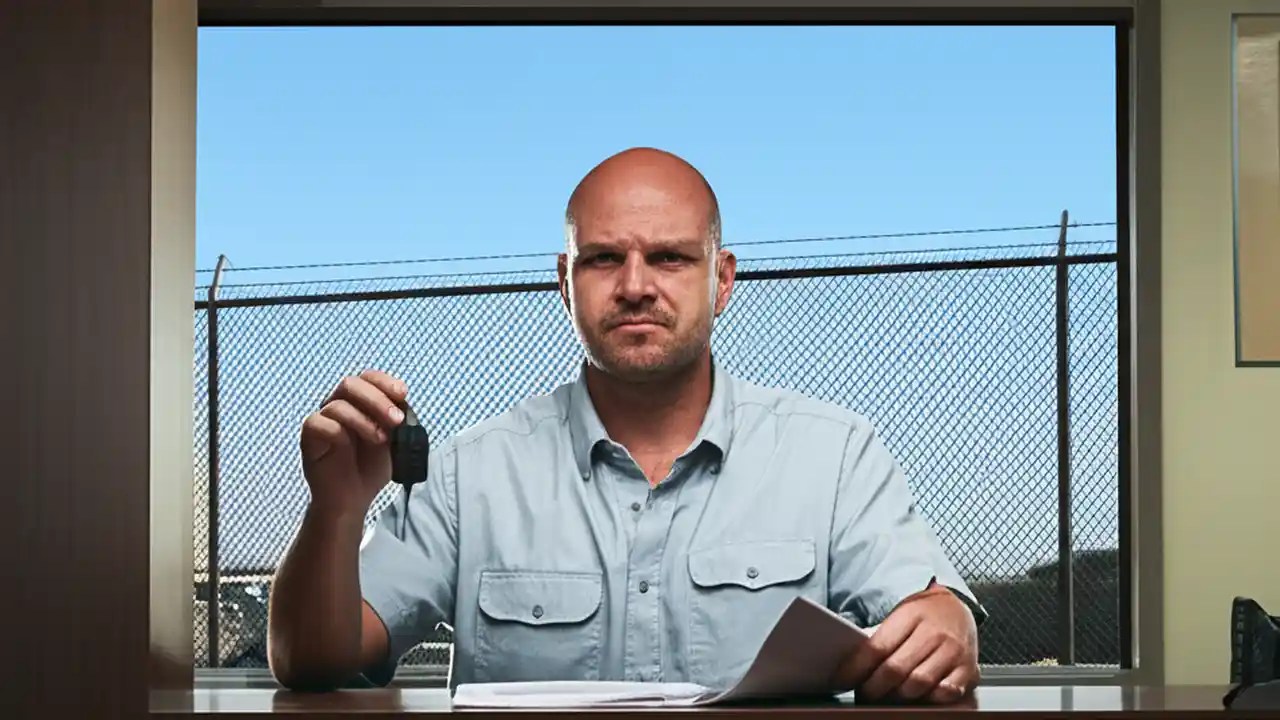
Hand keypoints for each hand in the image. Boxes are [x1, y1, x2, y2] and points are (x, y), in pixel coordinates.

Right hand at [300, 369, 409, 516]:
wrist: (354, 498)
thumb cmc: (372, 466)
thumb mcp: (393, 440)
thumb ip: (397, 420)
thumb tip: (403, 403)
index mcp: (359, 401)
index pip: (367, 378)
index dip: (384, 381)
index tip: (403, 394)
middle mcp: (339, 404)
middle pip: (351, 384)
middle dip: (377, 399)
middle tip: (396, 420)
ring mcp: (322, 419)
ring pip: (338, 405)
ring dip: (364, 420)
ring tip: (381, 440)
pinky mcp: (309, 437)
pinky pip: (319, 422)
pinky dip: (338, 432)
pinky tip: (348, 446)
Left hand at [831, 582, 978, 703]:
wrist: (956, 607)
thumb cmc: (922, 614)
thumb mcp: (898, 614)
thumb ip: (881, 638)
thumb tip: (853, 666)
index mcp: (911, 615)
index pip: (877, 647)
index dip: (856, 668)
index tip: (842, 680)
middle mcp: (934, 633)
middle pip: (896, 669)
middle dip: (873, 688)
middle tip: (863, 694)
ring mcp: (953, 651)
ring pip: (918, 684)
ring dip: (897, 696)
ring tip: (885, 697)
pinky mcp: (968, 668)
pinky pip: (945, 692)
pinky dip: (929, 698)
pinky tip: (917, 696)